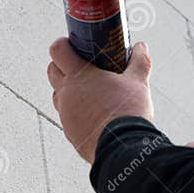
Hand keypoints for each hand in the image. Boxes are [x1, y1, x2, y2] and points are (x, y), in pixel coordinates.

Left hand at [48, 38, 153, 162]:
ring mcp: (65, 114)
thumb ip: (139, 60)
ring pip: (57, 95)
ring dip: (67, 90)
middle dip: (62, 65)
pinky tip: (92, 113)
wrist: (121, 148)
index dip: (62, 45)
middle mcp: (66, 94)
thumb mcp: (138, 81)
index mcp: (78, 76)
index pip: (57, 51)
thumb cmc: (127, 112)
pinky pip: (66, 116)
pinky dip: (74, 111)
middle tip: (80, 66)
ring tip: (88, 91)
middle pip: (52, 71)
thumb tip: (141, 46)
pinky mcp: (68, 132)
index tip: (72, 45)